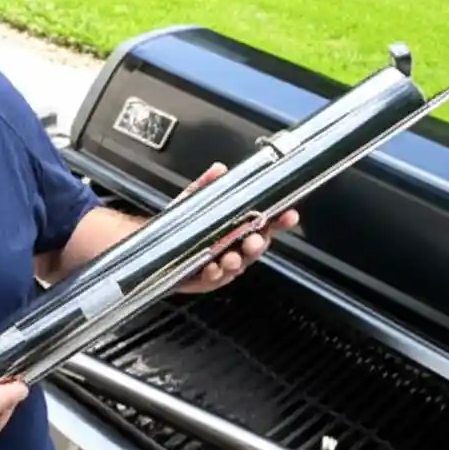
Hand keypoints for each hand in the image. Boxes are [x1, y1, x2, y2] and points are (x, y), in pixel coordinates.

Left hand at [173, 162, 298, 293]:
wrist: (159, 248)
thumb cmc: (183, 226)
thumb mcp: (193, 201)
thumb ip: (206, 185)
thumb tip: (218, 169)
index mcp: (239, 228)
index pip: (266, 223)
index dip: (280, 221)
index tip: (289, 216)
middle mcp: (235, 247)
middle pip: (254, 248)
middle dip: (257, 245)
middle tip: (254, 241)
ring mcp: (222, 265)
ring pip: (236, 266)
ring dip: (235, 262)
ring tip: (231, 258)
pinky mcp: (206, 280)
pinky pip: (213, 279)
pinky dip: (212, 274)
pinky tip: (210, 268)